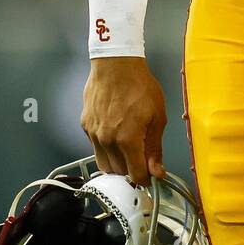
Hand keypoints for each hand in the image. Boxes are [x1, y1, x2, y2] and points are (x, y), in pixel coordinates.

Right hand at [80, 56, 167, 184]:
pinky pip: (95, 147)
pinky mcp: (86, 126)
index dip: (144, 179)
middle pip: (118, 173)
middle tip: (141, 159)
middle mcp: (108, 140)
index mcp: (128, 140)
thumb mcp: (157, 116)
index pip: (135, 175)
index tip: (150, 177)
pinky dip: (106, 148)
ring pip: (104, 164)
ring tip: (128, 149)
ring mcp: (94, 134)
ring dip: (117, 163)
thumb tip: (157, 171)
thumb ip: (155, 147)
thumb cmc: (138, 85)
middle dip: (131, 171)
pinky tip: (115, 134)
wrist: (115, 65)